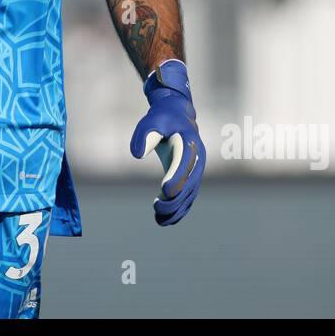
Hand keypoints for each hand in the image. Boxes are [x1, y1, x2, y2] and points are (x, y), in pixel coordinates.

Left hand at [130, 59, 204, 225]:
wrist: (177, 115)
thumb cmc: (161, 118)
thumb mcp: (150, 121)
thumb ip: (143, 136)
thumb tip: (137, 154)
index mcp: (189, 143)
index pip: (184, 164)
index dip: (176, 178)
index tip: (165, 191)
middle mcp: (197, 159)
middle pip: (189, 184)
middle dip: (175, 199)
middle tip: (157, 208)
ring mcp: (196, 170)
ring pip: (190, 195)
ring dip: (177, 209)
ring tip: (159, 220)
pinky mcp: (191, 177)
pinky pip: (187, 196)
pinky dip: (178, 209)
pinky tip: (164, 220)